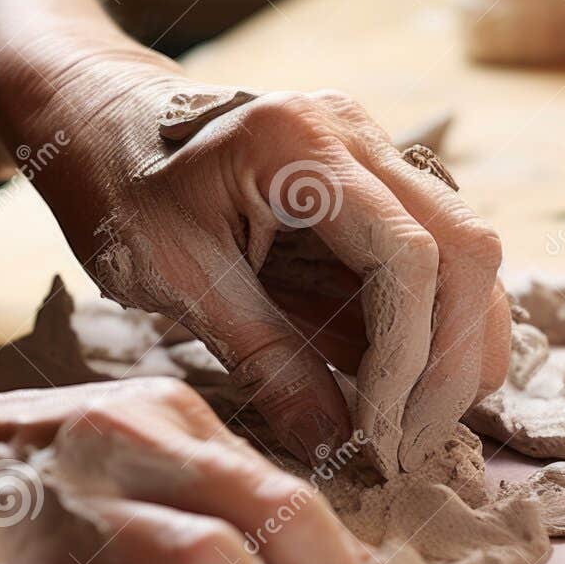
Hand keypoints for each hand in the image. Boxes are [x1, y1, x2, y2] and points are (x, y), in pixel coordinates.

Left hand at [20, 62, 511, 476]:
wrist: (96, 119)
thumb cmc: (116, 187)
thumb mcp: (174, 278)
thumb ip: (264, 359)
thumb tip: (336, 444)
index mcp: (302, 144)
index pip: (408, 253)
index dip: (409, 354)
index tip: (378, 431)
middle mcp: (357, 133)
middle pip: (467, 248)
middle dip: (453, 358)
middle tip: (411, 444)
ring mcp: (373, 151)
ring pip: (467, 253)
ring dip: (456, 346)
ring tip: (412, 427)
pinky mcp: (371, 184)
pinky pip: (432, 257)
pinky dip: (432, 325)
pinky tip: (404, 388)